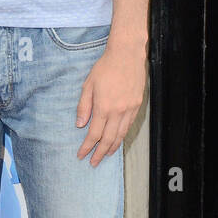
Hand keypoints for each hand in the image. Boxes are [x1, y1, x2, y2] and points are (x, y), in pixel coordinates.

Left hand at [76, 43, 145, 164]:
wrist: (127, 55)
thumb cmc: (105, 68)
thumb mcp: (88, 85)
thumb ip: (84, 106)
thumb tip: (80, 125)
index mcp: (104, 106)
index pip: (94, 134)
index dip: (87, 147)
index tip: (81, 155)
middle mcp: (118, 111)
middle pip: (108, 139)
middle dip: (100, 153)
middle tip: (93, 163)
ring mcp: (129, 109)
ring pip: (121, 134)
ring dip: (112, 147)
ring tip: (105, 155)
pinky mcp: (137, 105)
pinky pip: (129, 125)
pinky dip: (122, 135)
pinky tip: (117, 140)